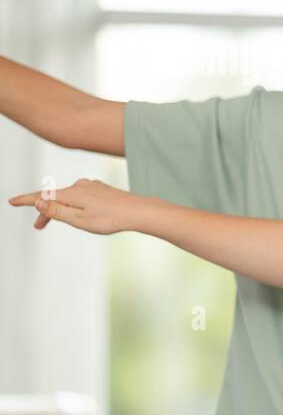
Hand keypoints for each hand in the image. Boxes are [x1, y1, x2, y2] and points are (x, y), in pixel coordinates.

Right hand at [8, 178, 139, 234]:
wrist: (138, 211)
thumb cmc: (109, 218)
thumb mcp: (78, 219)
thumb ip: (57, 211)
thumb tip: (38, 200)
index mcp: (71, 193)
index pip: (42, 195)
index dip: (25, 200)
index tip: (11, 201)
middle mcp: (79, 186)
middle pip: (55, 198)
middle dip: (45, 211)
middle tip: (37, 227)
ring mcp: (91, 186)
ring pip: (70, 198)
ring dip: (62, 209)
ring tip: (64, 222)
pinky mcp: (101, 189)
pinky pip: (82, 197)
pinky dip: (76, 205)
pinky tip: (84, 213)